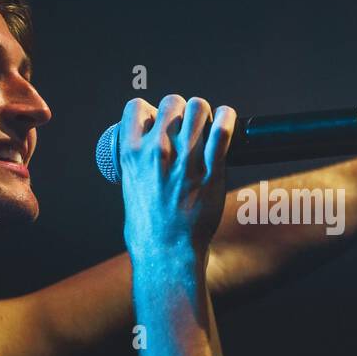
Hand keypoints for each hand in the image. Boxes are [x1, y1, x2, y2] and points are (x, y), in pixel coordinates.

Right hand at [118, 94, 236, 263]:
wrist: (167, 253)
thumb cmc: (148, 229)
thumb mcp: (130, 188)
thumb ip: (138, 166)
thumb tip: (148, 154)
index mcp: (131, 154)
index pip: (136, 107)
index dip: (148, 111)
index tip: (156, 121)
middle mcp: (157, 151)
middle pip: (171, 102)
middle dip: (181, 110)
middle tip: (186, 125)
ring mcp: (185, 160)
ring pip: (198, 108)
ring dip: (204, 113)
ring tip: (206, 125)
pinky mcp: (211, 171)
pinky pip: (223, 131)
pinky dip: (227, 119)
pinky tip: (226, 120)